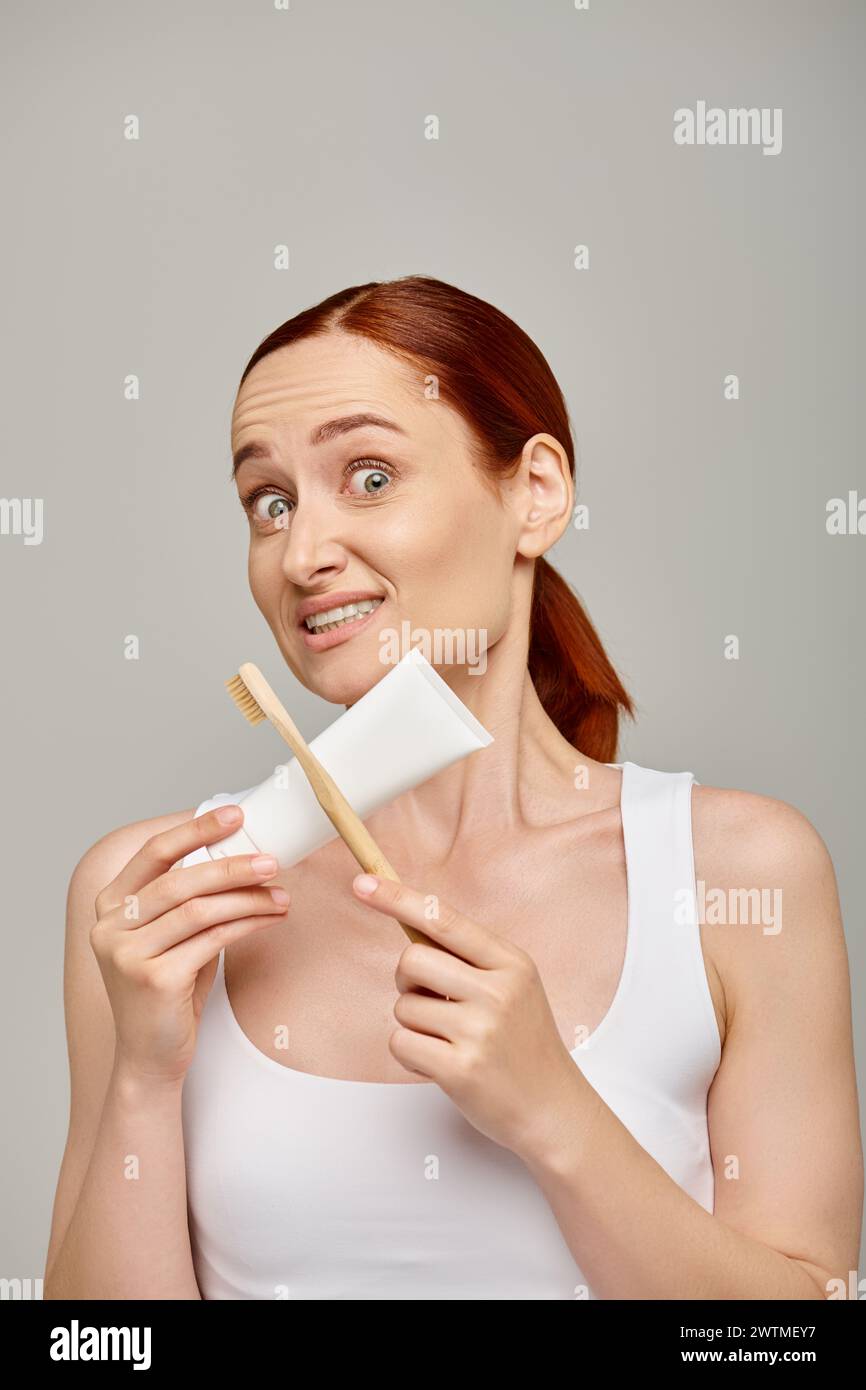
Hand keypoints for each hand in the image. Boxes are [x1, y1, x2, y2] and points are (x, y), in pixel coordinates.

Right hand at [90, 806, 290, 1085]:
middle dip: (232, 866)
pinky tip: (270, 918)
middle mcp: (110, 926)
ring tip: (281, 895)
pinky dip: (246, 925)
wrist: (151, 1056)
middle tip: (272, 861)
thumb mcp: (172, 935)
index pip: (153, 853)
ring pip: (199, 909)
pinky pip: (211, 940)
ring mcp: (126, 954)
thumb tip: (240, 853)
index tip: (235, 815)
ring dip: (247, 898)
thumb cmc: (170, 989)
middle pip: (180, 880)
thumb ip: (188, 898)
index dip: (195, 830)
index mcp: (111, 905)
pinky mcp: (152, 980)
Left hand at [351, 872, 587, 1162]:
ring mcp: (480, 1031)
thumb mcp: (514, 986)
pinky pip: (401, 1043)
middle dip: (407, 981)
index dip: (397, 898)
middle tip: (431, 1001)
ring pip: (403, 1006)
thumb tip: (411, 922)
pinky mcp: (460, 1069)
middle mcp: (498, 991)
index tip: (362, 883)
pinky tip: (441, 1063)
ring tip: (449, 1040)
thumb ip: (469, 958)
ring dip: (414, 1024)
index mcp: (511, 962)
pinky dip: (410, 1053)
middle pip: (411, 960)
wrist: (552, 1108)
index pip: (442, 918)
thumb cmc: (524, 1044)